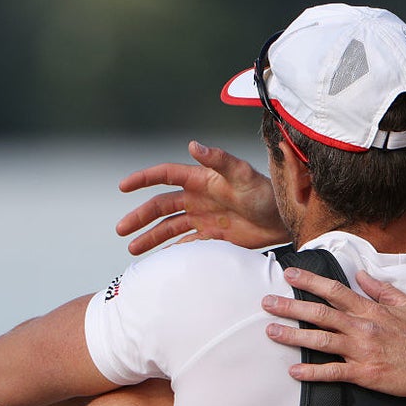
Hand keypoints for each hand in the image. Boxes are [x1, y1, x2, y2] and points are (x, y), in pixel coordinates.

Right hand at [116, 140, 288, 254]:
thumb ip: (219, 160)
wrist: (284, 219)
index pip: (165, 175)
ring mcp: (203, 218)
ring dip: (150, 236)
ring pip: (169, 227)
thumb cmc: (266, 192)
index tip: (123, 187)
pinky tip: (158, 260)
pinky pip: (185, 244)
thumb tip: (193, 145)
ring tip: (132, 248)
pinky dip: (171, 250)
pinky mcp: (212, 237)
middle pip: (161, 205)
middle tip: (121, 229)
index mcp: (201, 179)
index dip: (143, 179)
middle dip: (140, 217)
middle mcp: (198, 198)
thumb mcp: (243, 174)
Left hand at [262, 267, 405, 402]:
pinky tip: (294, 370)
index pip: (334, 290)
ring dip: (293, 336)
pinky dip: (312, 371)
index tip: (290, 275)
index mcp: (372, 309)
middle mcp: (363, 327)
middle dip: (290, 306)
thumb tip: (361, 275)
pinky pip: (333, 372)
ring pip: (320, 340)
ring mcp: (362, 351)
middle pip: (320, 313)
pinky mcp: (364, 374)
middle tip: (266, 303)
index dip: (309, 281)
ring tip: (271, 331)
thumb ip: (382, 290)